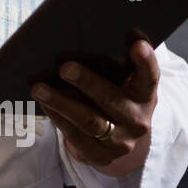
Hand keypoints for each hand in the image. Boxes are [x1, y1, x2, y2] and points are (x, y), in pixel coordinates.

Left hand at [31, 38, 158, 177]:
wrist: (119, 139)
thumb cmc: (116, 96)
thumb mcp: (124, 82)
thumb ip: (119, 62)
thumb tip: (108, 32)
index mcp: (145, 95)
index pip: (149, 76)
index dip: (145, 61)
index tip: (136, 44)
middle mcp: (137, 120)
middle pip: (111, 99)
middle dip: (86, 82)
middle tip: (64, 67)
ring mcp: (120, 141)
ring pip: (88, 120)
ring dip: (60, 102)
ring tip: (38, 88)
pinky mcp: (100, 155)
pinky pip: (74, 135)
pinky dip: (56, 117)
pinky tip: (42, 103)